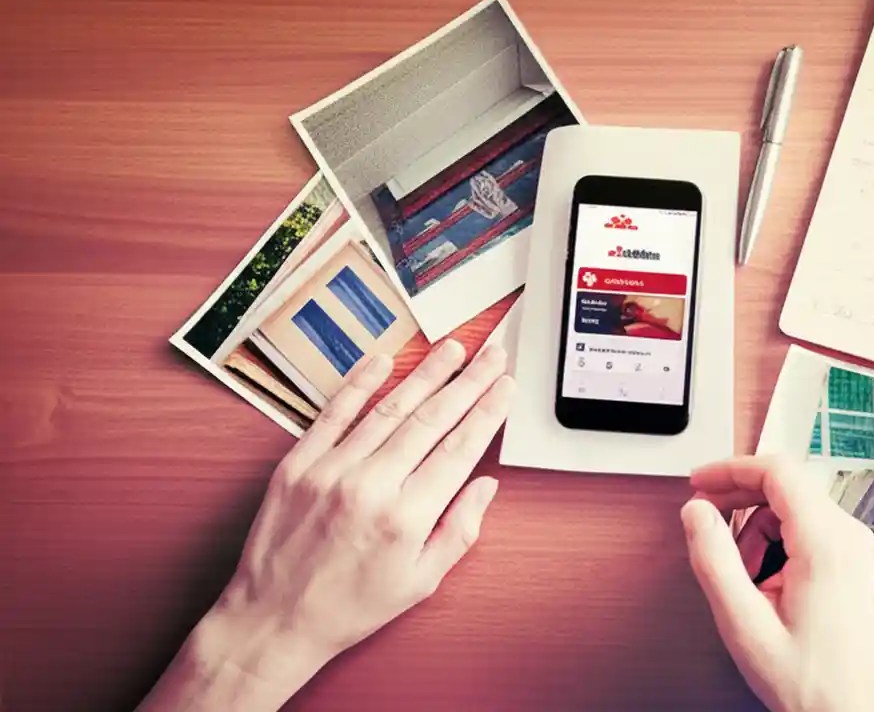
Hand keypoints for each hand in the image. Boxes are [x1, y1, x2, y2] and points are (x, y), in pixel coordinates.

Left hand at [140, 341, 512, 710]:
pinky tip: (383, 360)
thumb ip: (458, 531)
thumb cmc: (348, 607)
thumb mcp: (420, 582)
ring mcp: (330, 471)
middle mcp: (370, 487)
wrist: (274, 619)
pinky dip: (359, 384)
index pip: (459, 449)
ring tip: (452, 349)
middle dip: (467, 382)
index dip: (487, 411)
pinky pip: (334, 414)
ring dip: (425, 374)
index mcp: (406, 518)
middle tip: (491, 355)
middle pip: (431, 420)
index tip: (505, 386)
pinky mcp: (297, 464)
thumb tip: (484, 486)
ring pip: (388, 409)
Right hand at [681, 457, 873, 711]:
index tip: (698, 482)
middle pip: (785, 484)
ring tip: (741, 576)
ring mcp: (853, 547)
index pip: (778, 472)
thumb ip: (713, 560)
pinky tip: (762, 580)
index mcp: (826, 544)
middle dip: (737, 497)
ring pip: (792, 506)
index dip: (731, 469)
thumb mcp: (743, 623)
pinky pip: (804, 527)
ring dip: (755, 528)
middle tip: (702, 519)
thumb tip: (696, 512)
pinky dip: (774, 541)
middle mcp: (847, 537)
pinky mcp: (849, 560)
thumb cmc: (805, 680)